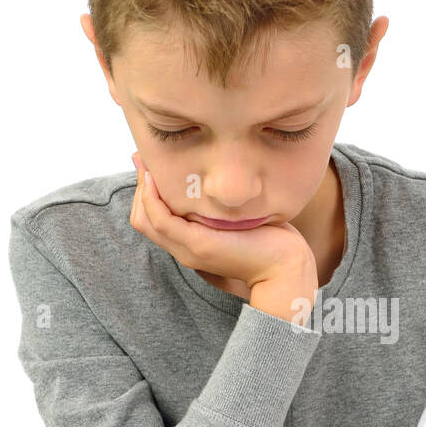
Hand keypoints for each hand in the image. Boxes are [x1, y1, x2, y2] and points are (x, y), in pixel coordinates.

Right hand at [129, 152, 315, 295]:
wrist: (286, 268)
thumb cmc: (269, 239)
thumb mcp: (237, 218)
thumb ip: (220, 205)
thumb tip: (215, 180)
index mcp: (190, 244)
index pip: (151, 219)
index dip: (145, 192)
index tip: (149, 165)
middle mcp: (184, 249)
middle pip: (142, 218)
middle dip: (139, 186)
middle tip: (142, 159)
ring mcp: (189, 249)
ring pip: (146, 219)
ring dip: (142, 189)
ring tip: (146, 163)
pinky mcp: (200, 245)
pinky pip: (163, 221)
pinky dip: (153, 199)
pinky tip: (155, 178)